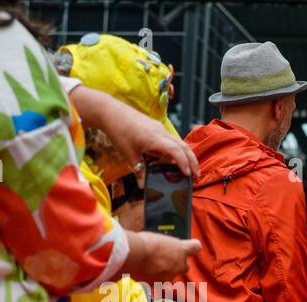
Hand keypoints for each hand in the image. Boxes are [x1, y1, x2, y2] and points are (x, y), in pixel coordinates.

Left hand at [68, 86, 199, 177]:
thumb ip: (138, 169)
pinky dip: (175, 149)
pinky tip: (170, 157)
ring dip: (186, 155)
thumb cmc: (118, 130)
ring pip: (179, 142)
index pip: (176, 151)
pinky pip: (170, 139)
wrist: (110, 111)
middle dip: (192, 161)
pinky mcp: (156, 126)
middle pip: (183, 146)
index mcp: (154, 139)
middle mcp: (160, 132)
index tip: (188, 174)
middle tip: (196, 175)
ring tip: (188, 168)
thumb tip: (143, 185)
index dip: (184, 163)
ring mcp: (160, 128)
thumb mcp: (127, 153)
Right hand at [122, 230, 199, 282]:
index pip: (196, 247)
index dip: (192, 247)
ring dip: (162, 273)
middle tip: (162, 259)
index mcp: (181, 249)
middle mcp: (180, 264)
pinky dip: (151, 280)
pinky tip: (142, 273)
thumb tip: (162, 248)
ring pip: (170, 276)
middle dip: (176, 265)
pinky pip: (157, 284)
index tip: (190, 246)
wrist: (132, 256)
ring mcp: (170, 276)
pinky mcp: (159, 285)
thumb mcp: (157, 239)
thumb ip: (165, 246)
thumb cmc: (143, 243)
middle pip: (184, 266)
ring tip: (148, 265)